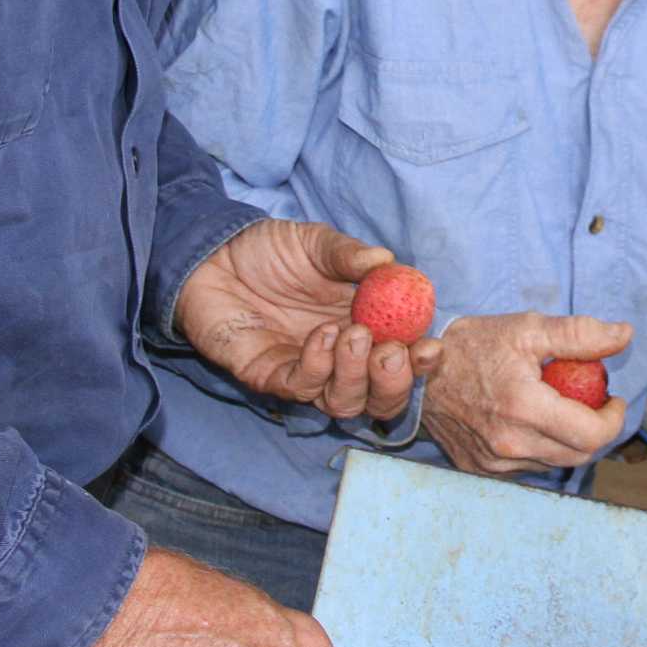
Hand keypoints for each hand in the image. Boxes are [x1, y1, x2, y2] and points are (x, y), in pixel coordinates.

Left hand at [178, 221, 435, 422]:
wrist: (213, 254)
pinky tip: (321, 335)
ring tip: (351, 334)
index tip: (433, 346)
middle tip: (391, 350)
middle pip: (379, 397)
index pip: (402, 359)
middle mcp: (340, 359)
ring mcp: (306, 371)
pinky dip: (318, 367)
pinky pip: (302, 387)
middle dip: (393, 382)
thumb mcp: (317, 244)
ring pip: (345, 403)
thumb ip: (350, 255)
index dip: (421, 362)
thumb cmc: (269, 251)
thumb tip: (388, 261)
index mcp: (364, 327)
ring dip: (356, 375)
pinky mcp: (270, 376)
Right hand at [422, 312, 633, 475]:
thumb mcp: (527, 328)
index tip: (613, 399)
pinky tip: (534, 423)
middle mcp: (510, 444)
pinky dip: (541, 448)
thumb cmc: (472, 346)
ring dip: (569, 440)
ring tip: (562, 409)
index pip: (592, 435)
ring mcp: (493, 462)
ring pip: (555, 464)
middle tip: (594, 403)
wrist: (416, 371)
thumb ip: (580, 334)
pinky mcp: (480, 469)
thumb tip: (624, 336)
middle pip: (579, 456)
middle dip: (597, 431)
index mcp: (524, 408)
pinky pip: (528, 467)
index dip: (614, 420)